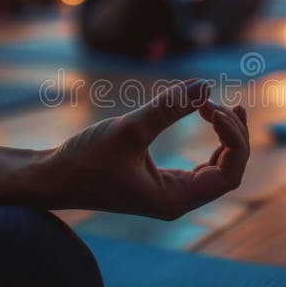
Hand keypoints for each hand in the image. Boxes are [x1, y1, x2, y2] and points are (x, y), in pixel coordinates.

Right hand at [29, 79, 249, 219]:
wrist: (52, 178)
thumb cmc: (85, 159)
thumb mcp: (128, 129)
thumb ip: (167, 108)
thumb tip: (205, 85)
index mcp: (174, 199)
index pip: (228, 174)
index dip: (232, 138)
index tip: (211, 107)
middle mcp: (177, 201)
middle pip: (228, 171)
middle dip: (233, 135)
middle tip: (218, 102)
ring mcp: (171, 193)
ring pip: (218, 169)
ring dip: (226, 138)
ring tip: (226, 106)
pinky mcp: (162, 183)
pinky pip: (201, 166)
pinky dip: (211, 142)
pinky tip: (208, 115)